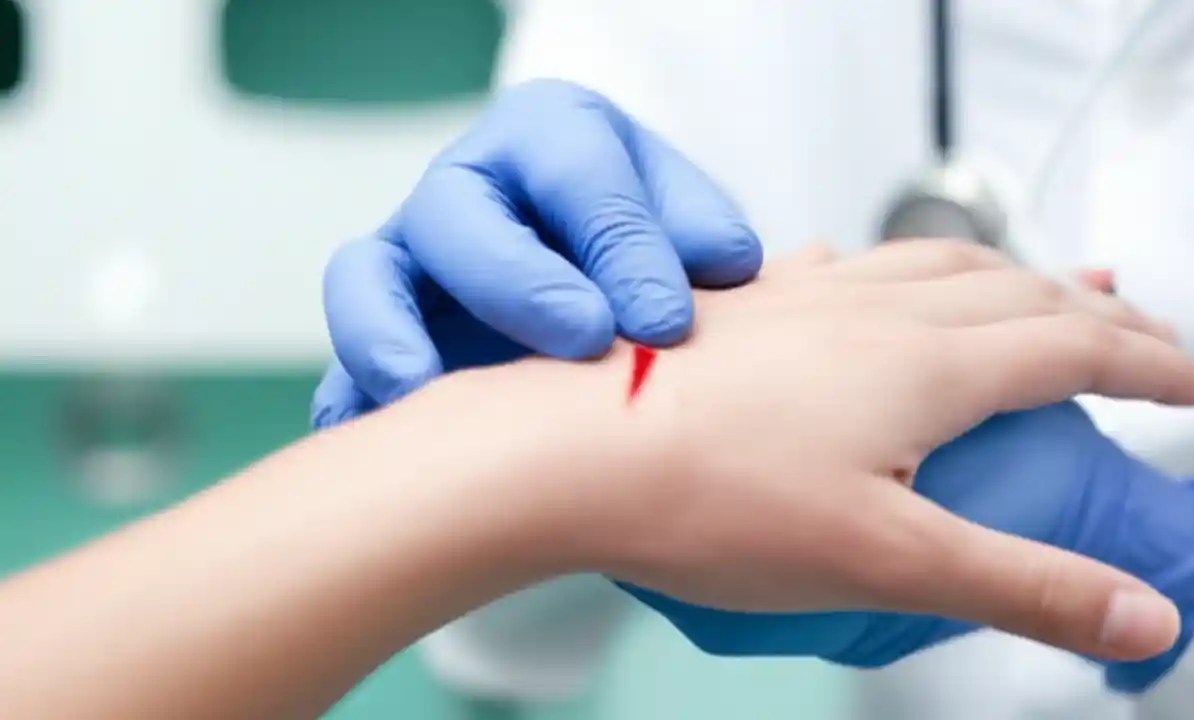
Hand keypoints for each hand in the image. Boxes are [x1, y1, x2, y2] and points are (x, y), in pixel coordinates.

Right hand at [313, 79, 761, 424]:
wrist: (610, 292)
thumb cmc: (656, 250)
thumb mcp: (688, 222)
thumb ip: (702, 236)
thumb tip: (723, 265)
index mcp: (546, 140)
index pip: (573, 169)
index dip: (618, 240)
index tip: (667, 321)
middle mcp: (465, 191)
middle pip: (455, 215)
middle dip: (518, 280)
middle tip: (585, 341)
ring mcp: (410, 264)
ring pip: (366, 278)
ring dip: (385, 335)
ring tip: (424, 393)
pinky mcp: (382, 340)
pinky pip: (344, 372)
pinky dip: (350, 412)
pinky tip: (374, 458)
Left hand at [582, 241, 1193, 661]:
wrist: (558, 450)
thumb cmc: (703, 499)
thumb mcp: (887, 560)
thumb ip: (1020, 584)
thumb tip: (1133, 615)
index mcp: (924, 363)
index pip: (1072, 346)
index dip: (1149, 362)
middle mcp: (868, 310)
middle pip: (1014, 289)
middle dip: (1092, 310)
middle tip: (1139, 329)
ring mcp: (800, 298)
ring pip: (930, 265)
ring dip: (1002, 274)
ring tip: (1034, 285)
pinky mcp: (742, 307)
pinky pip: (841, 267)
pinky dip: (890, 269)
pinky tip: (867, 277)